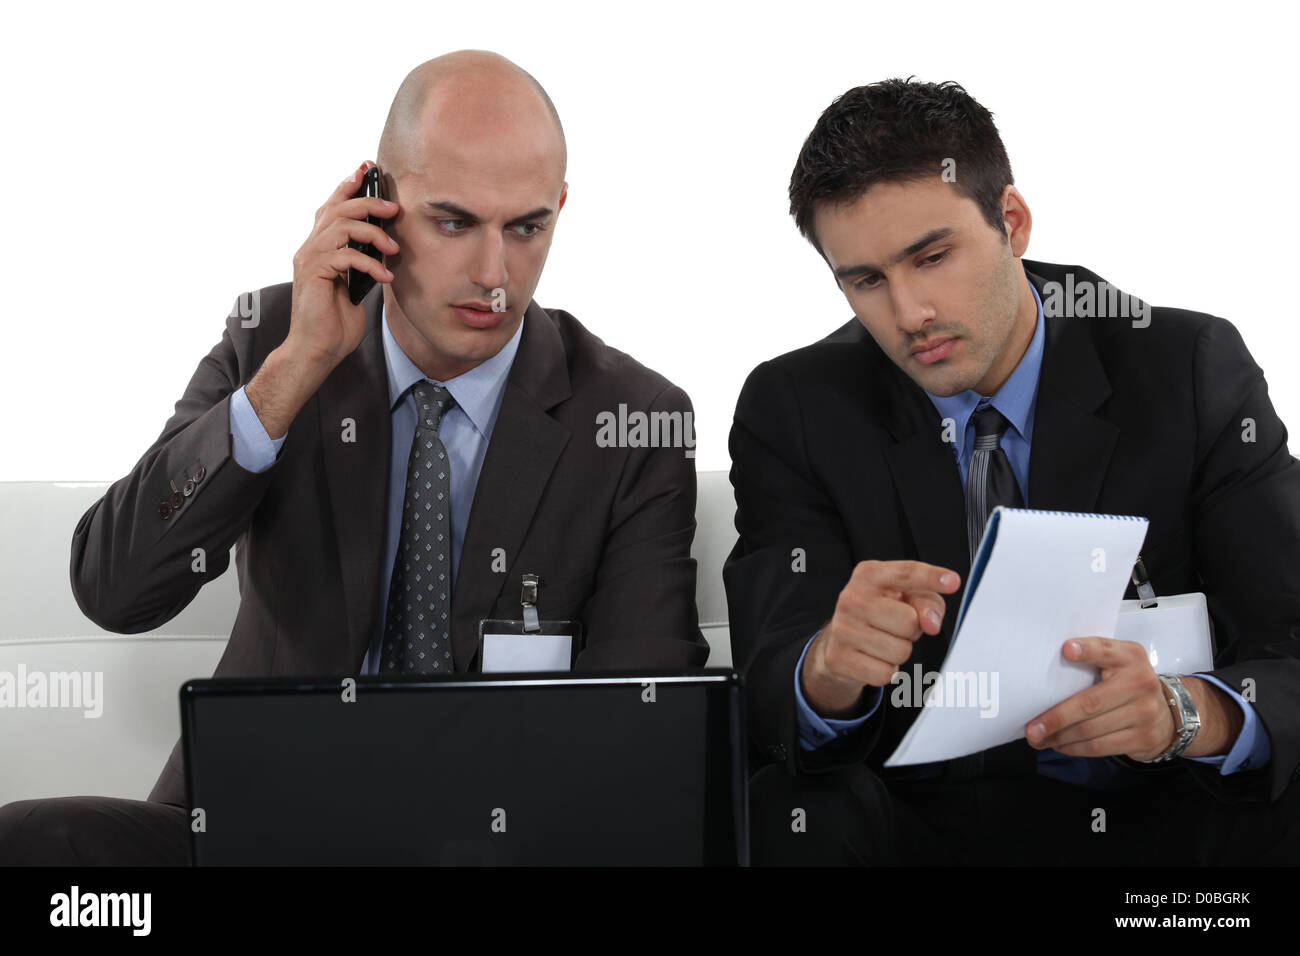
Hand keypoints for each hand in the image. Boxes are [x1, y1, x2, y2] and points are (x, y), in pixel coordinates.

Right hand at [286, 159, 399, 369]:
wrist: (318, 348)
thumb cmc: (336, 320)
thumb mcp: (355, 284)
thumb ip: (361, 262)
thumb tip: (384, 246)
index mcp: (319, 246)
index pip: (332, 206)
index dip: (348, 185)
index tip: (369, 170)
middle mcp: (310, 248)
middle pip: (338, 209)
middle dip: (368, 203)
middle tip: (394, 209)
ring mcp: (309, 259)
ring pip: (341, 227)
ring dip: (373, 234)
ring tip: (393, 249)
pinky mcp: (314, 274)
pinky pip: (346, 256)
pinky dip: (370, 264)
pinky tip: (385, 276)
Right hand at [801, 560, 960, 717]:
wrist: (840, 639)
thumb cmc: (881, 613)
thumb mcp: (906, 598)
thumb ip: (927, 602)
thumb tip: (931, 623)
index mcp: (869, 575)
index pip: (906, 573)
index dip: (931, 578)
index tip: (953, 582)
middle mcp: (852, 598)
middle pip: (910, 621)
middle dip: (912, 630)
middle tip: (896, 626)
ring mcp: (842, 628)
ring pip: (900, 651)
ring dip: (900, 652)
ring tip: (884, 641)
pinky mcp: (839, 658)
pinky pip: (884, 673)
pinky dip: (886, 671)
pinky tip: (874, 658)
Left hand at [1026, 637, 1223, 760]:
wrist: (1166, 712)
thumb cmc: (1126, 683)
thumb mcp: (1117, 663)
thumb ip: (1092, 660)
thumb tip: (1043, 672)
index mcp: (1130, 656)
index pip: (1106, 650)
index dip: (1087, 650)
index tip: (1065, 650)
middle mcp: (1141, 682)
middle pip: (1090, 703)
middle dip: (1056, 718)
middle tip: (1031, 729)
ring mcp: (1145, 712)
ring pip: (1092, 729)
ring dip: (1060, 737)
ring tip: (1038, 738)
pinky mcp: (1143, 738)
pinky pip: (1100, 747)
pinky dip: (1074, 748)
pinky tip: (1059, 745)